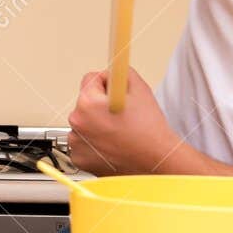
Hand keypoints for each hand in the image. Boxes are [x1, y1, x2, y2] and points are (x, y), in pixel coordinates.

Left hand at [66, 67, 182, 175]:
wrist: (156, 162)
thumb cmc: (149, 131)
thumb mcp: (140, 88)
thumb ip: (120, 72)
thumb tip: (111, 70)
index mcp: (88, 103)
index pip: (90, 79)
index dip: (107, 84)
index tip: (116, 94)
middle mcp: (77, 123)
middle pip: (86, 102)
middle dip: (101, 105)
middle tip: (121, 116)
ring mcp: (77, 143)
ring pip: (85, 123)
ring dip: (97, 124)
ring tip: (119, 133)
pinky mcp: (80, 158)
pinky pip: (84, 143)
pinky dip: (95, 143)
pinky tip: (112, 146)